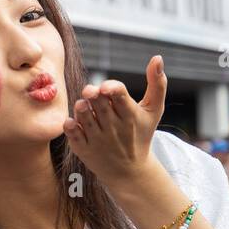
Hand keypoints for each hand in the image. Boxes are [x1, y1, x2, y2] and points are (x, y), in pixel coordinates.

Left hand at [63, 55, 166, 186]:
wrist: (130, 171)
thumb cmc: (141, 133)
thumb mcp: (154, 111)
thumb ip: (157, 84)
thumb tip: (158, 57)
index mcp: (130, 115)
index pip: (120, 97)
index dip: (111, 88)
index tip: (106, 87)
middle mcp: (114, 128)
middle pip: (100, 105)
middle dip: (93, 95)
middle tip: (90, 91)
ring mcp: (98, 140)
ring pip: (85, 118)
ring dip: (81, 108)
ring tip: (83, 105)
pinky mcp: (84, 150)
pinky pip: (73, 135)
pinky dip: (70, 126)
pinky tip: (72, 121)